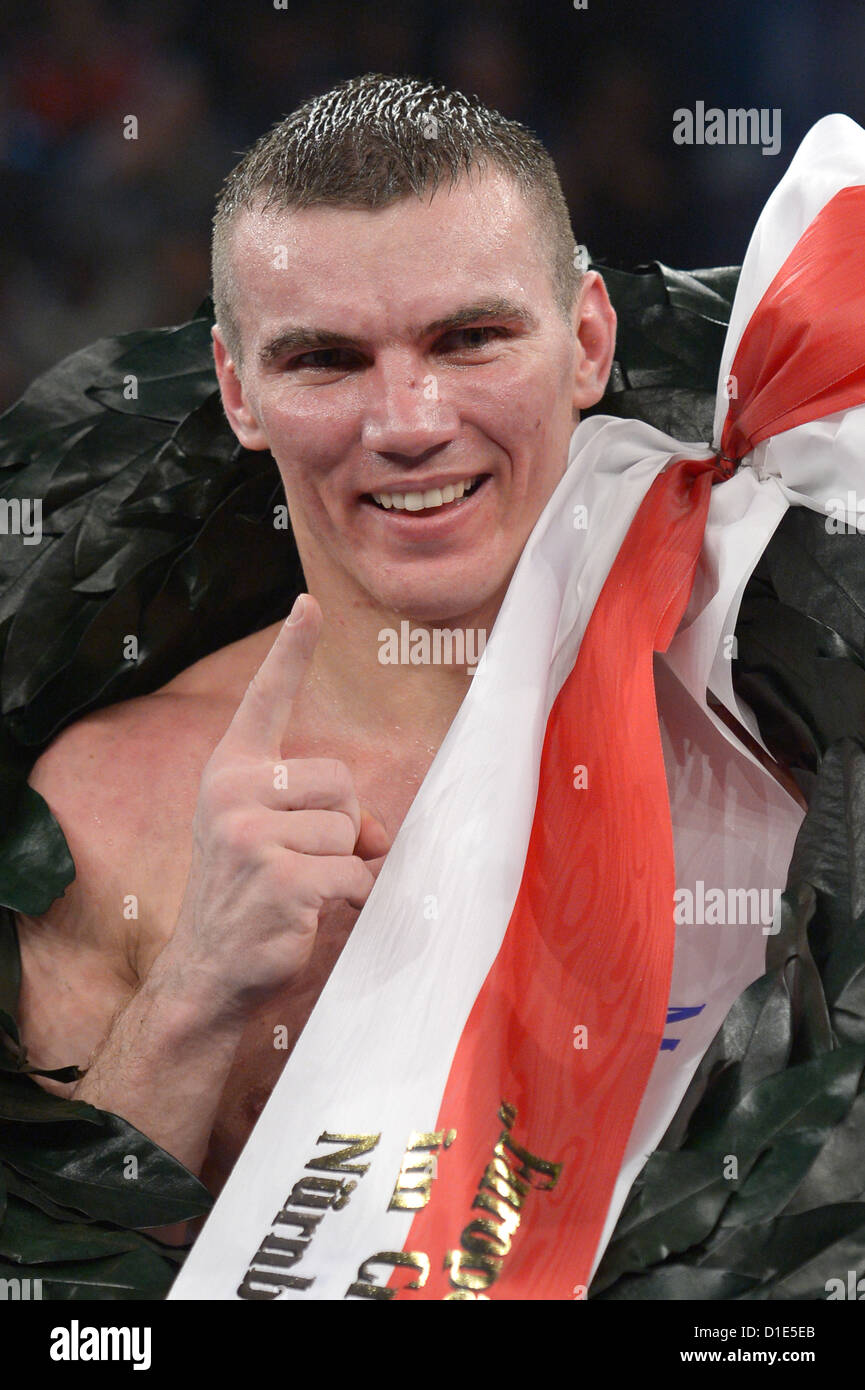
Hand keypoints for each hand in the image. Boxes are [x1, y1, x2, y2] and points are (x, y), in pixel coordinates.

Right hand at [162, 593, 390, 1018]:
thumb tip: (375, 827)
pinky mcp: (278, 877)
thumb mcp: (263, 832)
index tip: (308, 604)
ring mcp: (252, 834)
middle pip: (342, 782)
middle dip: (343, 826)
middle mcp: (234, 792)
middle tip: (304, 862)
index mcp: (231, 771)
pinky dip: (350, 897)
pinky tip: (309, 913)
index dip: (291, 650)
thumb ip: (312, 807)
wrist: (209, 969)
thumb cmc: (249, 895)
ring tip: (300, 890)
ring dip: (344, 866)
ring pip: (351, 829)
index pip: (266, 699)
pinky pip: (354, 873)